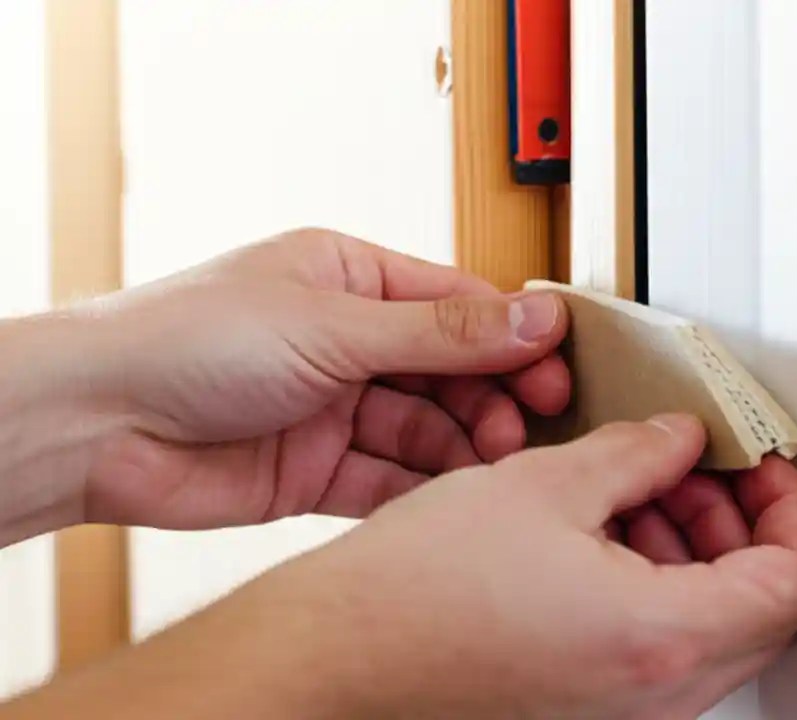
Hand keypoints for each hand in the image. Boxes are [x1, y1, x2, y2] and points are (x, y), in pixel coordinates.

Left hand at [36, 228, 569, 530]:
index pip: (455, 303)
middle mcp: (344, 342)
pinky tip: (454, 496)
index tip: (555, 365)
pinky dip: (423, 490)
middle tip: (530, 423)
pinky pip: (388, 481)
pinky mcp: (314, 472)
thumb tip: (531, 317)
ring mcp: (331, 408)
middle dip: (492, 397)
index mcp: (347, 280)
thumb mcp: (332, 324)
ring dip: (464, 447)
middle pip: (449, 371)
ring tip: (496, 464)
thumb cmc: (185, 340)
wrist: (93, 424)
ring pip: (425, 429)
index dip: (510, 336)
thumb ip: (441, 332)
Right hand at [203, 415, 796, 718]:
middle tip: (700, 469)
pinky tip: (606, 534)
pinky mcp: (587, 714)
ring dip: (700, 554)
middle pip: (765, 609)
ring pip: (715, 632)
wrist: (332, 662)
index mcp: (660, 638)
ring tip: (644, 489)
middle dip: (744, 525)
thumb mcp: (542, 485)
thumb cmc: (411, 592)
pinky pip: (661, 653)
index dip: (795, 509)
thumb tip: (679, 439)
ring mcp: (624, 715)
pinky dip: (660, 591)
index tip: (765, 468)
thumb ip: (636, 453)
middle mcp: (655, 696)